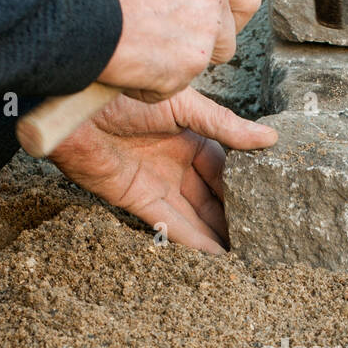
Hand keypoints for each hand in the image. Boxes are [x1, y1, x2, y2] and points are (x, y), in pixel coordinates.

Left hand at [49, 88, 277, 254]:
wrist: (77, 105)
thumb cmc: (126, 93)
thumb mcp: (186, 106)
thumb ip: (226, 126)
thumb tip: (270, 138)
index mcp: (189, 137)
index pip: (223, 168)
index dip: (243, 187)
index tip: (267, 206)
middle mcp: (174, 163)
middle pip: (210, 196)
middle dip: (232, 217)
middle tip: (259, 237)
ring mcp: (156, 183)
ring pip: (193, 215)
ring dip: (215, 234)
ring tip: (243, 254)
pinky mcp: (136, 200)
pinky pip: (169, 224)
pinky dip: (191, 240)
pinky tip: (215, 254)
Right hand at [90, 0, 260, 101]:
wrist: (78, 6)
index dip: (233, 15)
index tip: (218, 23)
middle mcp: (211, 0)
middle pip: (228, 41)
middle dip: (203, 47)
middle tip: (165, 41)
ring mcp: (201, 38)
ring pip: (201, 66)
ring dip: (177, 66)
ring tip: (140, 47)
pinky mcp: (185, 70)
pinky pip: (172, 88)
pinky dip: (151, 84)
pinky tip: (128, 62)